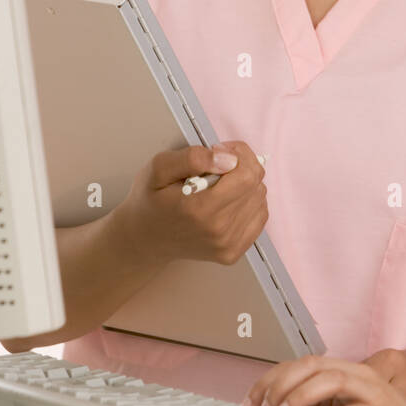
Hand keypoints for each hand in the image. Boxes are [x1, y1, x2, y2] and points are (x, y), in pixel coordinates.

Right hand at [113, 140, 267, 265]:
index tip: (220, 152)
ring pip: (260, 198)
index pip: (248, 175)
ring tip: (220, 185)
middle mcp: (218, 231)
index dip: (240, 155)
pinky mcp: (233, 252)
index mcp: (200, 209)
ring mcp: (227, 245)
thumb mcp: (159, 167)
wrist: (145, 238)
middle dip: (242, 166)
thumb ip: (192, 158)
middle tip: (218, 165)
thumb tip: (228, 159)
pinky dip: (249, 203)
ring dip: (245, 185)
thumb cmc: (150, 199)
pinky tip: (228, 201)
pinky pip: (260, 217)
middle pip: (256, 185)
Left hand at [240, 355, 405, 405]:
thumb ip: (320, 402)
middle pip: (312, 365)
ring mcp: (373, 393)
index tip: (249, 404)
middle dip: (280, 384)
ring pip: (331, 380)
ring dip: (300, 397)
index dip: (270, 380)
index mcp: (345, 372)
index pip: (300, 364)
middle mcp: (358, 375)